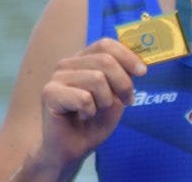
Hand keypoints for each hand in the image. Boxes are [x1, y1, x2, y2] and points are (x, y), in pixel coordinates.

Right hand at [29, 39, 147, 172]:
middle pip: (105, 60)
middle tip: (126, 101)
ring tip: (96, 110)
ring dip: (105, 101)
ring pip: (97, 79)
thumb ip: (124, 76)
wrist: (73, 148)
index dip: (127, 56)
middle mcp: (68, 63)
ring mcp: (56, 77)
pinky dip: (90, 111)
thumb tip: (140, 64)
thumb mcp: (116, 95)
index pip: (106, 44)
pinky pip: (84, 98)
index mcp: (83, 59)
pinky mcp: (49, 93)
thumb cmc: (94, 121)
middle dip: (123, 83)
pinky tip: (82, 116)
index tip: (142, 72)